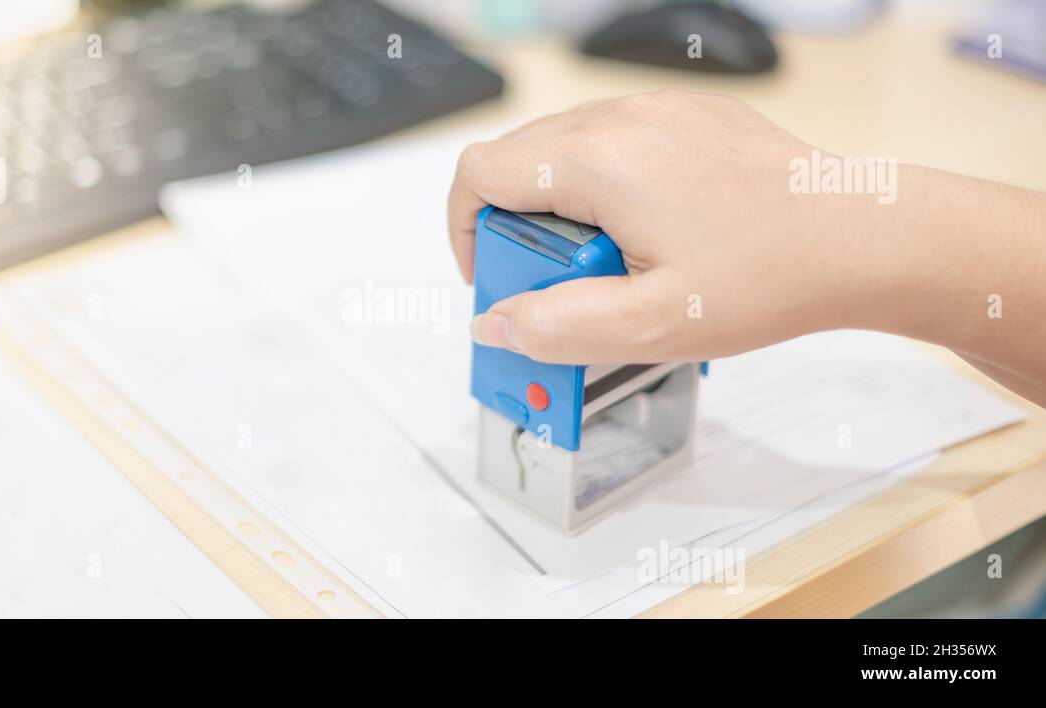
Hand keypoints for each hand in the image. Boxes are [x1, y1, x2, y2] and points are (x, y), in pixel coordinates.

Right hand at [449, 90, 883, 364]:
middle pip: (518, 160)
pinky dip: (607, 188)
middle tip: (563, 288)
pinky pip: (616, 142)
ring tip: (616, 267)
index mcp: (599, 160)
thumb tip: (494, 322)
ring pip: (565, 150)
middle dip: (519, 229)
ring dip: (563, 209)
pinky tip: (653, 237)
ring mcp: (661, 109)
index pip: (479, 173)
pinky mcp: (693, 116)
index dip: (466, 232)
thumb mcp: (648, 326)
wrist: (863, 240)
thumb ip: (554, 327)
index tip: (497, 278)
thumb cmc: (770, 276)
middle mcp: (624, 116)